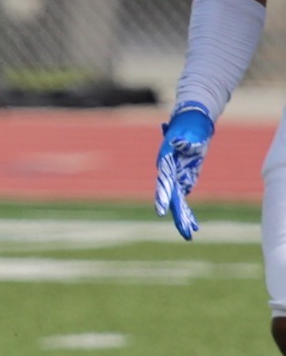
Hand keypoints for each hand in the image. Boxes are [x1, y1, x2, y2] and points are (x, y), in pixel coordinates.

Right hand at [154, 102, 214, 239]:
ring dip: (183, 217)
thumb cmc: (190, 126)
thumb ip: (186, 141)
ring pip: (177, 200)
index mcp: (166, 162)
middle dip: (177, 215)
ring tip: (189, 234)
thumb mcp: (190, 133)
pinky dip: (187, 210)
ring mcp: (176, 176)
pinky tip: (193, 224)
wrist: (191, 122)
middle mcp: (168, 172)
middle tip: (185, 232)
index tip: (161, 212)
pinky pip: (184, 198)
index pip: (164, 183)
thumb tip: (180, 143)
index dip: (162, 197)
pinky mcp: (184, 177)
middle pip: (171, 196)